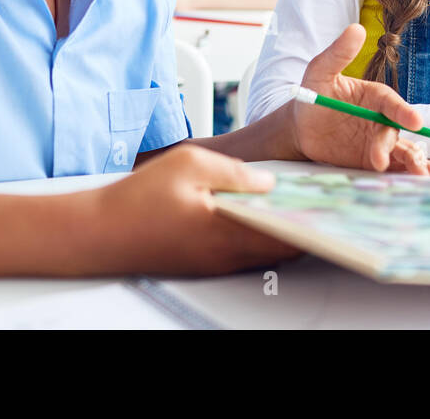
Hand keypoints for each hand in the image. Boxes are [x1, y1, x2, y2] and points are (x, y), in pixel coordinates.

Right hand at [90, 144, 301, 275]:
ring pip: (262, 250)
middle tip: (318, 201)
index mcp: (227, 232)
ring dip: (280, 229)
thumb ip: (236, 173)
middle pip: (281, 246)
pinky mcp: (202, 262)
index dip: (313, 221)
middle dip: (302, 224)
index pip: (287, 235)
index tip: (333, 206)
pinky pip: (242, 250)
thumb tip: (269, 182)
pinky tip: (254, 210)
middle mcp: (226, 255)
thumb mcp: (191, 166)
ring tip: (293, 201)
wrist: (95, 232)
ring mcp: (214, 263)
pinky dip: (257, 233)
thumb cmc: (136, 199)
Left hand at [290, 24, 429, 176]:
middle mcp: (382, 119)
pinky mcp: (374, 160)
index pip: (392, 103)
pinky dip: (409, 173)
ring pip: (402, 151)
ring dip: (413, 163)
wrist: (301, 128)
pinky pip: (394, 167)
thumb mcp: (320, 72)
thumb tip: (357, 28)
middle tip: (381, 159)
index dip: (404, 111)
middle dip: (394, 147)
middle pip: (395, 132)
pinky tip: (424, 181)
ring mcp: (380, 141)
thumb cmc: (312, 95)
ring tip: (419, 176)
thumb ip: (338, 54)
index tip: (415, 120)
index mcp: (374, 96)